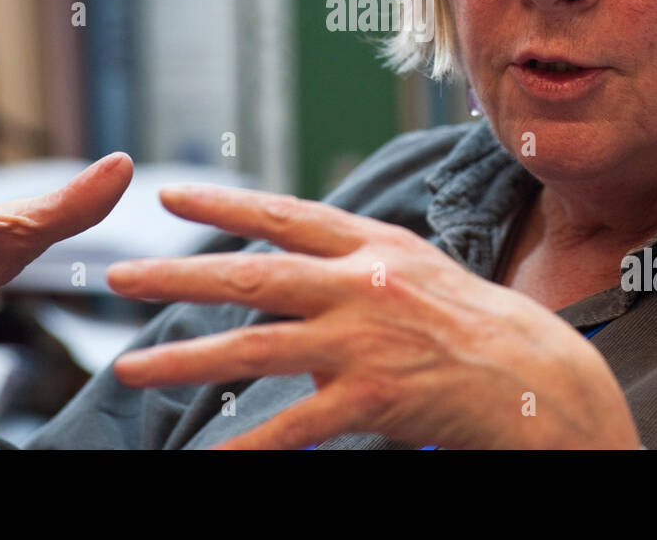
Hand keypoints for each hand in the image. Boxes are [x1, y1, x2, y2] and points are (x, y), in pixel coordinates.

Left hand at [106, 186, 639, 449]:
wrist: (537, 376)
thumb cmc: (476, 323)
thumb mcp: (416, 274)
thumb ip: (353, 268)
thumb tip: (289, 277)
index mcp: (373, 247)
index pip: (285, 216)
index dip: (225, 205)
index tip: (171, 194)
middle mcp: (363, 283)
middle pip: (253, 275)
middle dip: (178, 276)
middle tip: (119, 276)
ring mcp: (366, 339)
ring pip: (256, 346)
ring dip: (186, 358)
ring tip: (132, 369)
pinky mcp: (374, 395)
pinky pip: (295, 425)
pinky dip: (247, 447)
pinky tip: (209, 461)